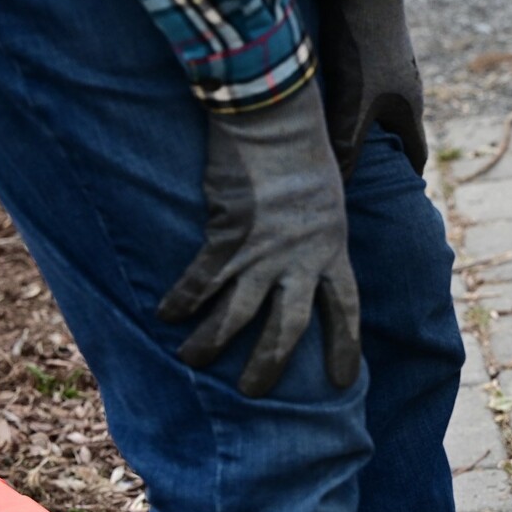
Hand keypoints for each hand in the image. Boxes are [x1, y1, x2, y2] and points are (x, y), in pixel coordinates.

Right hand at [158, 84, 361, 396]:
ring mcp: (264, 249)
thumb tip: (308, 257)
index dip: (343, 347)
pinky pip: (203, 278)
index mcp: (333, 250)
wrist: (275, 120)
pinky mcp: (228, 234)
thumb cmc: (301, 155)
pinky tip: (167, 315)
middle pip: (290, 325)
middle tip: (252, 391)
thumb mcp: (327, 202)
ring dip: (214, 340)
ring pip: (239, 311)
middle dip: (270, 362)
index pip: (345, 310)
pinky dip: (184, 299)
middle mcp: (302, 258)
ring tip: (193, 361)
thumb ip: (317, 236)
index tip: (340, 382)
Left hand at [315, 0, 425, 176]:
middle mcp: (408, 89)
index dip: (407, 175)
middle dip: (386, 152)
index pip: (416, 153)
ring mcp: (395, 67)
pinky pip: (373, 84)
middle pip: (400, 130)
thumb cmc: (361, 48)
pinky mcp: (380, 49)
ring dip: (369, 123)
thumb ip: (345, 145)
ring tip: (344, 136)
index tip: (399, 193)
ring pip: (384, 106)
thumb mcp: (351, 103)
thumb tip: (338, 185)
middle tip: (365, 171)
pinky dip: (359, 98)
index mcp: (409, 109)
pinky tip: (335, 96)